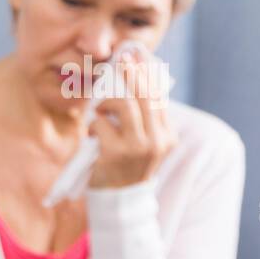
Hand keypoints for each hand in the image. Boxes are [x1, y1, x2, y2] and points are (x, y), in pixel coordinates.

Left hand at [88, 48, 176, 188]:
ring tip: (99, 110)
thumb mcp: (141, 145)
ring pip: (124, 104)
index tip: (138, 56)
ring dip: (107, 101)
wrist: (119, 203)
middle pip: (145, 95)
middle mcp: (157, 140)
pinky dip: (93, 124)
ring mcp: (138, 147)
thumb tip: (132, 83)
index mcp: (167, 136)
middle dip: (131, 73)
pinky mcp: (116, 153)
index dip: (148, 74)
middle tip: (121, 58)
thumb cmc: (125, 168)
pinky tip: (92, 135)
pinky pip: (100, 124)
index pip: (159, 97)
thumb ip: (142, 121)